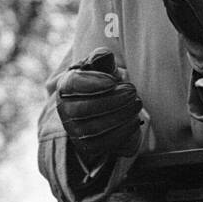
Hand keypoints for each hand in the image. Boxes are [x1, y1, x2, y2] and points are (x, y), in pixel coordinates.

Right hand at [56, 48, 142, 162]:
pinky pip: (104, 144)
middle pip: (83, 110)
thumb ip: (103, 59)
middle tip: (133, 91)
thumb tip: (104, 55)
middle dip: (112, 101)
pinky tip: (134, 120)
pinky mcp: (89, 146)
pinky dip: (121, 132)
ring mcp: (75, 131)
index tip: (113, 81)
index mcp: (66, 86)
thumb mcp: (104, 67)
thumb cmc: (104, 82)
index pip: (71, 84)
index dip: (92, 83)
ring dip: (119, 115)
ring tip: (136, 103)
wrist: (108, 107)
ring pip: (94, 129)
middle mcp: (66, 110)